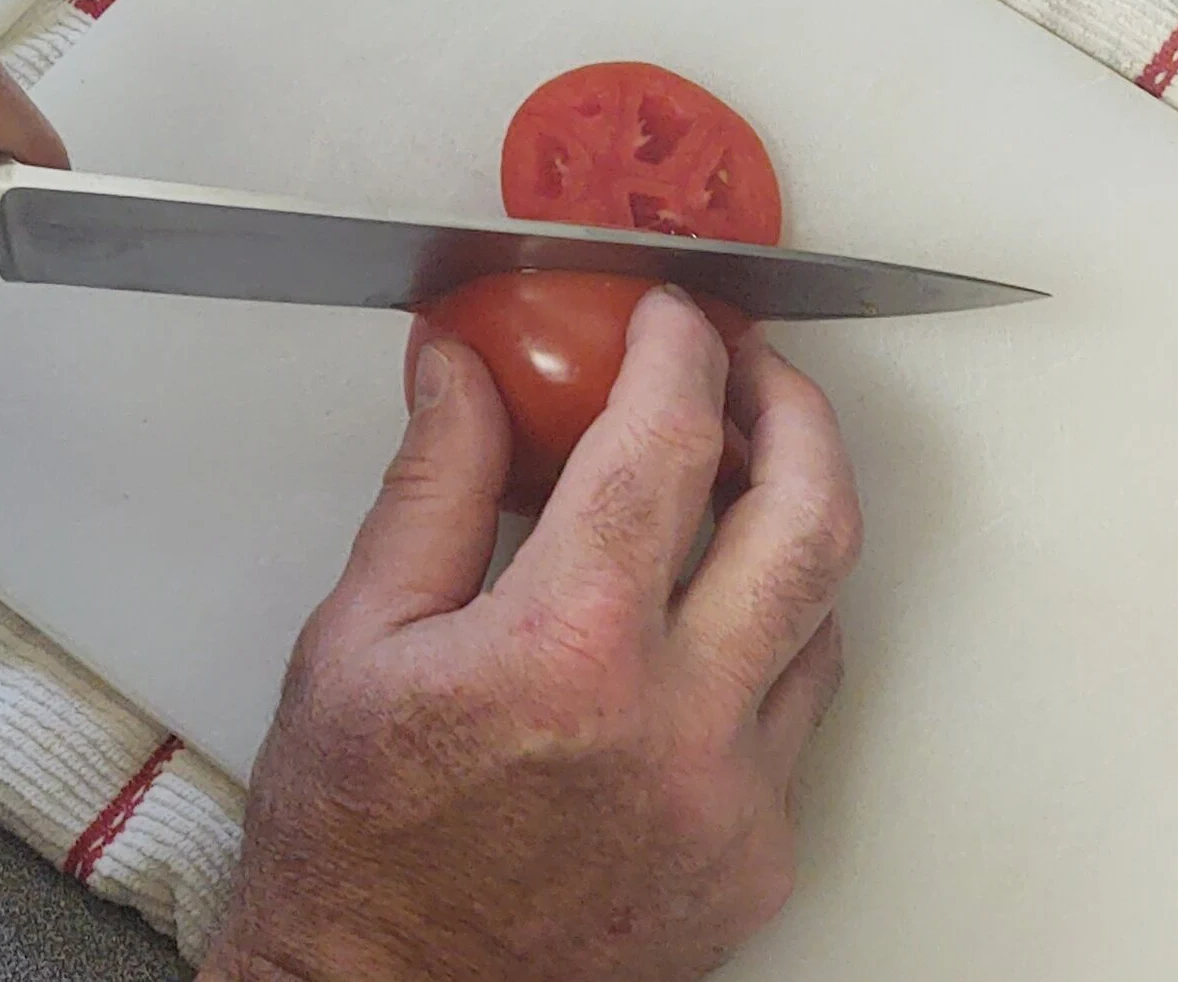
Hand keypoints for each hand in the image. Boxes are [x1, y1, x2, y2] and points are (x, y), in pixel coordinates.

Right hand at [202, 287, 861, 981]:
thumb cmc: (354, 851)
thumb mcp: (354, 642)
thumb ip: (431, 489)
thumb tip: (464, 375)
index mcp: (568, 656)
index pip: (665, 447)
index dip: (678, 353)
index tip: (672, 319)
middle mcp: (678, 728)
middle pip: (809, 517)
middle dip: (795, 411)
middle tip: (755, 370)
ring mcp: (734, 802)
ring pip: (824, 616)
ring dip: (792, 527)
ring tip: (732, 483)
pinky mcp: (756, 858)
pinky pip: (800, 716)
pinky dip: (768, 643)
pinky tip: (710, 619)